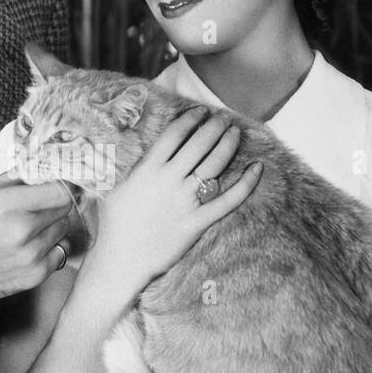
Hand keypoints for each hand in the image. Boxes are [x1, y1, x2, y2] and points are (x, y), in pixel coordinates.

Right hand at [0, 173, 81, 301]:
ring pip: (64, 229)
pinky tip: (29, 247)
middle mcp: (21, 230)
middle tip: (39, 205)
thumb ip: (13, 180)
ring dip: (52, 225)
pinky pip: (60, 253)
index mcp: (5, 204)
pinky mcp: (34, 275)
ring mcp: (30, 256)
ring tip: (28, 228)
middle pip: (65, 208)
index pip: (59, 190)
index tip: (58, 183)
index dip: (62, 184)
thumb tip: (39, 168)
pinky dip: (50, 248)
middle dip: (55, 203)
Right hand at [85, 108, 262, 309]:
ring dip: (228, 144)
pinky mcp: (198, 222)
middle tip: (222, 118)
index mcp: (147, 169)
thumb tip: (147, 152)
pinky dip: (246, 183)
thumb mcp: (117, 187)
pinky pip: (228, 200)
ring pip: (215, 165)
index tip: (200, 112)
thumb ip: (135, 168)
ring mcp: (185, 201)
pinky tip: (257, 167)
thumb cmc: (114, 225)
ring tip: (234, 132)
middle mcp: (169, 180)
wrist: (121, 260)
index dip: (190, 119)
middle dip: (214, 127)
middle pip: (199, 144)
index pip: (175, 134)